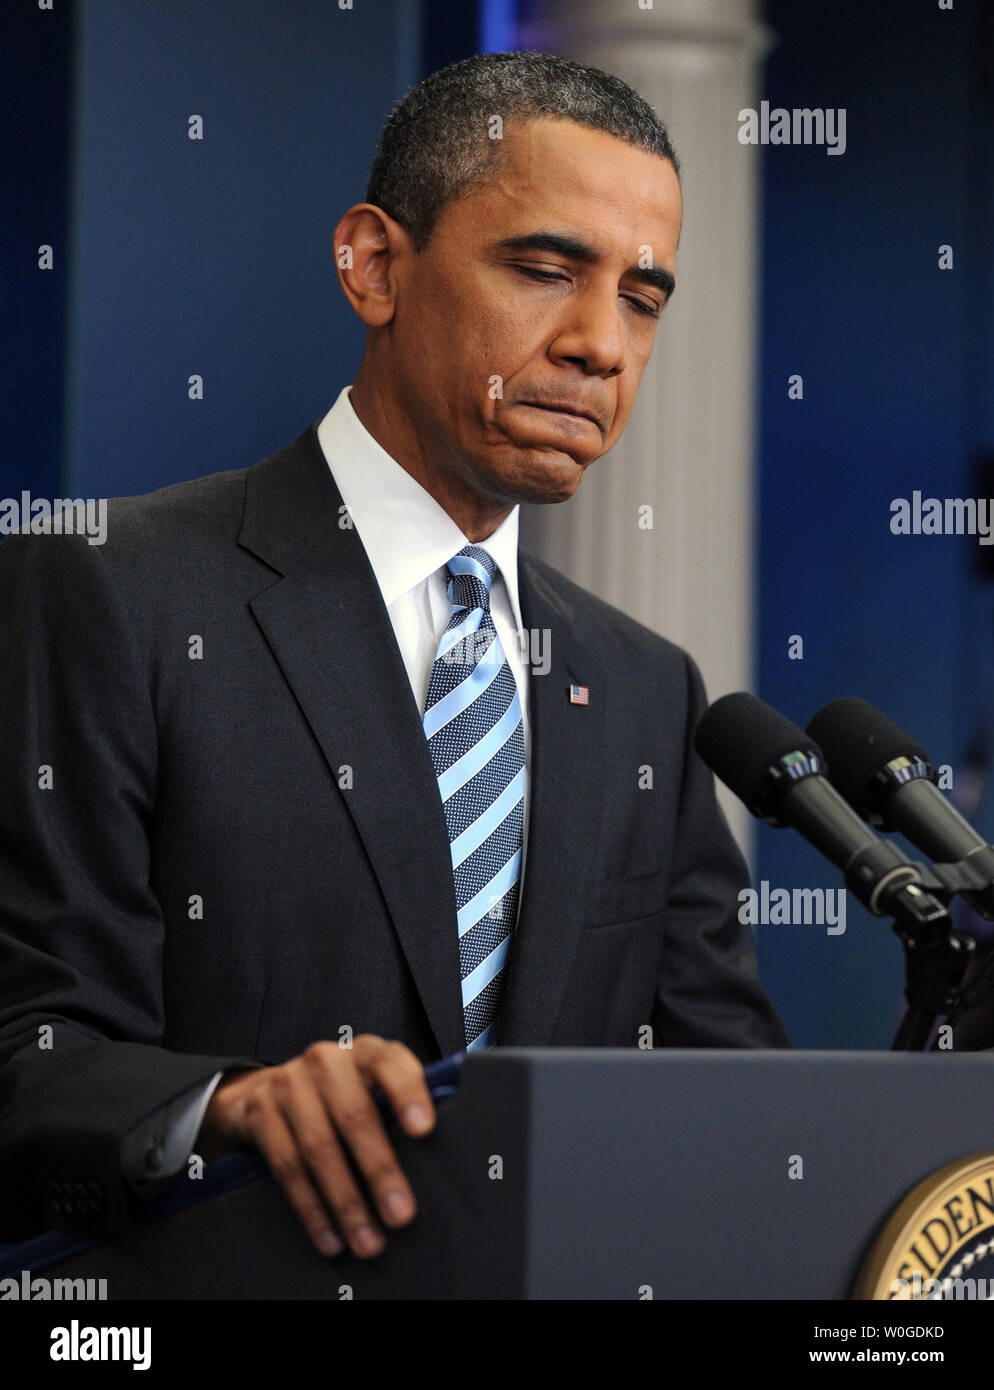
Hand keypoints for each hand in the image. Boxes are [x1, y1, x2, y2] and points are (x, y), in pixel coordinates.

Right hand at [196, 1035, 434, 1258]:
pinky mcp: (259, 1111)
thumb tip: (441, 1155)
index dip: (408, 1093)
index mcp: (364, 1052)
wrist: (265, 1090)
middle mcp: (326, 1061)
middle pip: (354, 1114)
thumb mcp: (368, 1089)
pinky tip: (330, 1237)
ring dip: (345, 1202)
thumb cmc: (338, 1096)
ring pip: (318, 1147)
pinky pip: (286, 1166)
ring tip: (368, 1241)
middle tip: (400, 1215)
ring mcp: (288, 1083)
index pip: (390, 1062)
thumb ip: (397, 1110)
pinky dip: (311, 1208)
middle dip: (380, 1170)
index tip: (424, 1130)